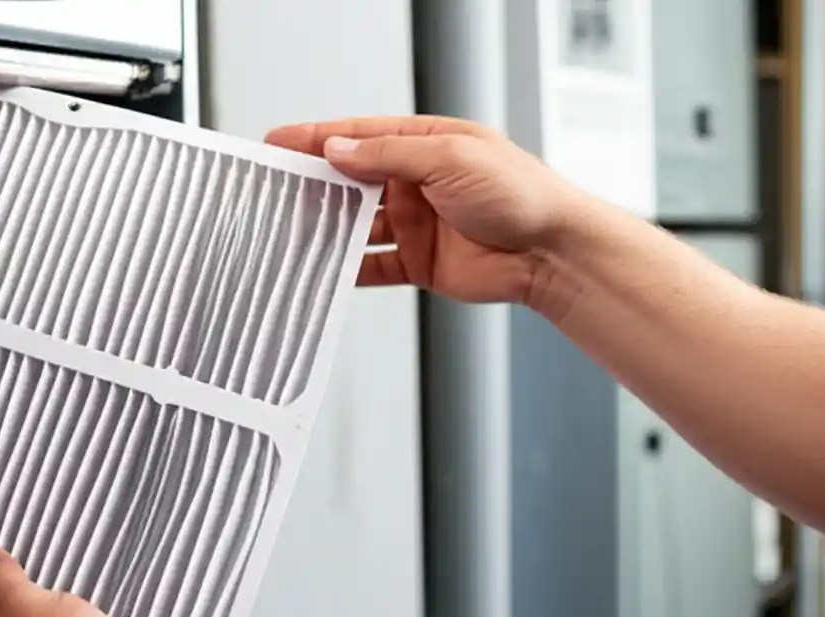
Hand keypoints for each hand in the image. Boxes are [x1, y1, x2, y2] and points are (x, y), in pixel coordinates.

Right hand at [266, 117, 587, 303]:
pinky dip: (347, 270)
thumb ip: (388, 157)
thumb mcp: (449, 159)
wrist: (550, 253)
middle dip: (314, 187)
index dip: (316, 139)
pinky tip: (323, 271)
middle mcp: (416, 182)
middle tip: (274, 193)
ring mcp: (416, 223)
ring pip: (356, 226)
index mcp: (424, 145)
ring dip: (326, 230)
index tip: (277, 144)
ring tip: (289, 233)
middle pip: (351, 182)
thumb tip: (337, 151)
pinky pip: (373, 266)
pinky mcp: (419, 262)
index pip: (359, 138)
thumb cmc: (518, 194)